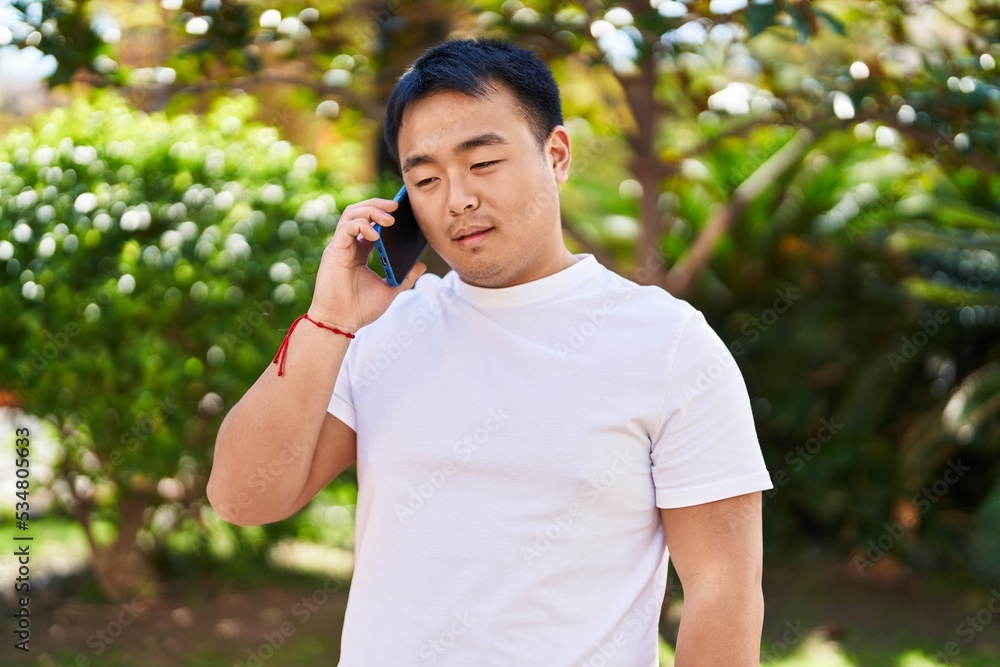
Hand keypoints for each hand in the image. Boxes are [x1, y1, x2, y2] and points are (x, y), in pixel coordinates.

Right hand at [307, 197, 426, 332]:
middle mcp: (349, 246)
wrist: (341, 322)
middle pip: (359, 213)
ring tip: (390, 217)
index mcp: (360, 252)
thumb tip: (422, 265)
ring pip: (351, 214)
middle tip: (397, 204)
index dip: (383, 214)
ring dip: (371, 210)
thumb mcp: (390, 290)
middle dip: (377, 205)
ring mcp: (340, 247)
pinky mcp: (334, 252)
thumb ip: (405, 276)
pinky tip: (376, 234)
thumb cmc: (360, 308)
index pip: (371, 224)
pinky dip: (362, 225)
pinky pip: (346, 228)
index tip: (402, 210)